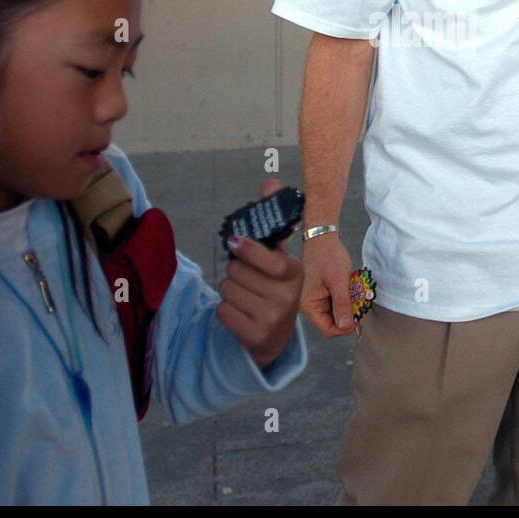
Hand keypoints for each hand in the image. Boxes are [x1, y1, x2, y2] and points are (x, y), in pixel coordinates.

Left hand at [218, 179, 304, 369]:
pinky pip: (223, 311)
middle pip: (238, 272)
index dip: (248, 249)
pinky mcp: (256, 336)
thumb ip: (272, 219)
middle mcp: (288, 298)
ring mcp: (273, 319)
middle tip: (246, 278)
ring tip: (245, 295)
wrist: (275, 336)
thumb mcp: (277, 255)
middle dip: (235, 271)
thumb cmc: (273, 287)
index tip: (233, 242)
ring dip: (229, 290)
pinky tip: (240, 312)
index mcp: (295, 274)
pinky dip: (225, 310)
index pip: (270, 260)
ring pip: (228, 289)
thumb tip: (271, 181)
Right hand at [299, 232, 355, 338]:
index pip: (328, 329)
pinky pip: (338, 304)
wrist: (322, 238)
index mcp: (309, 305)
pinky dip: (347, 298)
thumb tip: (346, 326)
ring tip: (357, 292)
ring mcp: (317, 300)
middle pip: (333, 323)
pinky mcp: (323, 294)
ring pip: (338, 313)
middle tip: (361, 302)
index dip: (346, 327)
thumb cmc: (327, 255)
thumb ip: (342, 304)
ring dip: (350, 306)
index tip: (360, 315)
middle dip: (349, 314)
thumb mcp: (338, 280)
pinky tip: (351, 288)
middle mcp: (311, 306)